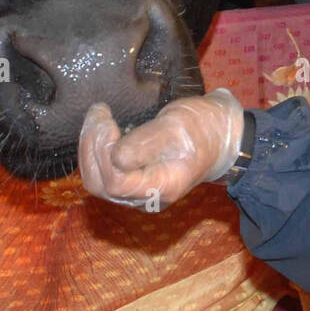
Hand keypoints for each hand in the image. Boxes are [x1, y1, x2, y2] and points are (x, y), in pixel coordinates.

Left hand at [78, 89, 244, 208]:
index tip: (109, 120)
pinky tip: (101, 128)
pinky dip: (95, 151)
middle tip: (98, 113)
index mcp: (162, 186)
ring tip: (97, 117)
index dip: (104, 152)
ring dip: (89, 147)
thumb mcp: (177, 127)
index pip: (116, 182)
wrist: (220, 137)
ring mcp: (138, 192)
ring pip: (97, 181)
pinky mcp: (132, 182)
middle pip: (100, 185)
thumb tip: (115, 156)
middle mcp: (146, 197)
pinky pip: (103, 174)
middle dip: (91, 147)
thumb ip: (147, 143)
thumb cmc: (202, 127)